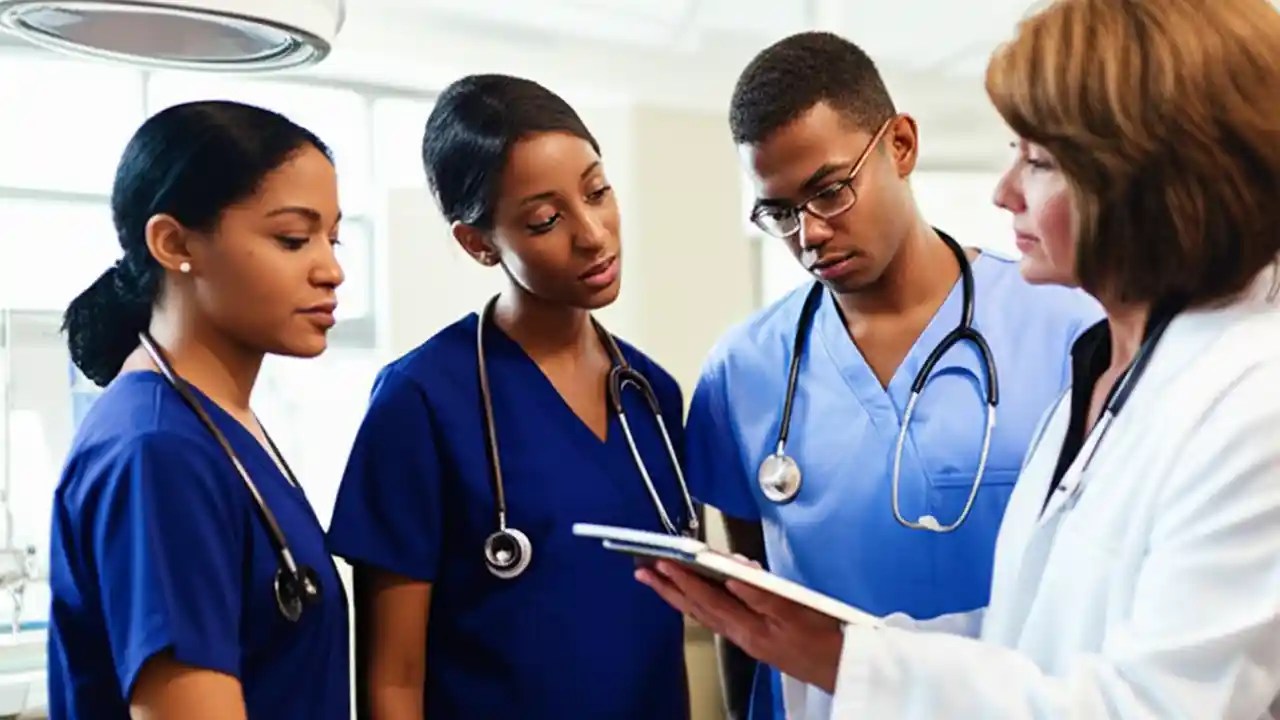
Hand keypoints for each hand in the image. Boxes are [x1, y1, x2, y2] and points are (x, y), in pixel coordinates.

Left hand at [635, 559, 842, 692]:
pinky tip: (697, 596)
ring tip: (661, 580)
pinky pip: (718, 618)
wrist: (843, 669)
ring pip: (705, 614)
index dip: (684, 580)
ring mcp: (747, 638)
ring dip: (681, 595)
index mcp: (750, 629)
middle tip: (644, 572)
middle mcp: (743, 635)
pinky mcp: (755, 637)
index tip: (663, 564)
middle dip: (669, 589)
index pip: (708, 600)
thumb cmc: (826, 640)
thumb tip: (734, 577)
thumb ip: (763, 594)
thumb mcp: (798, 611)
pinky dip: (702, 602)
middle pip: (698, 609)